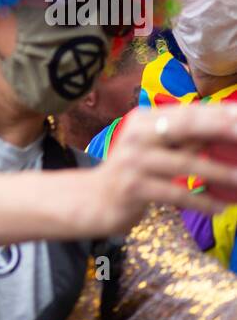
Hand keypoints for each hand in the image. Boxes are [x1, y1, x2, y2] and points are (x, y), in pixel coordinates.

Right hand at [90, 103, 236, 232]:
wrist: (95, 199)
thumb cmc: (133, 171)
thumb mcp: (154, 148)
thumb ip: (182, 139)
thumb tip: (224, 131)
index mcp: (145, 119)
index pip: (188, 112)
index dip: (218, 113)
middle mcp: (138, 134)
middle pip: (186, 127)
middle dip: (220, 129)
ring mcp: (134, 160)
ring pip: (185, 163)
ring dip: (219, 173)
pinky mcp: (134, 188)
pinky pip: (176, 193)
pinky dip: (201, 201)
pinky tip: (221, 208)